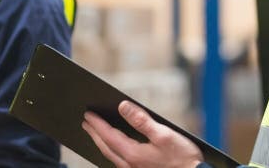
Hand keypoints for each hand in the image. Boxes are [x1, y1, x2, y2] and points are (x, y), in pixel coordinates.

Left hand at [83, 101, 202, 167]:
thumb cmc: (183, 158)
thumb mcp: (164, 134)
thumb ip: (141, 120)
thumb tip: (123, 106)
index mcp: (133, 154)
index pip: (108, 135)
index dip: (97, 124)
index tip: (87, 114)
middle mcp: (130, 164)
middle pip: (106, 147)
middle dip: (95, 133)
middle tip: (86, 122)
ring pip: (111, 155)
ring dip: (102, 142)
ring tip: (96, 132)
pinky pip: (119, 160)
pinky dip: (112, 150)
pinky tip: (115, 146)